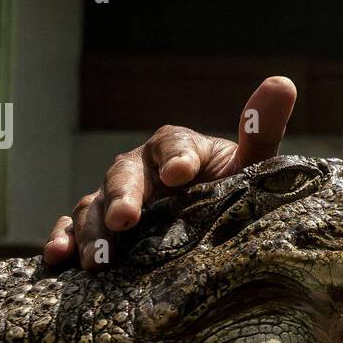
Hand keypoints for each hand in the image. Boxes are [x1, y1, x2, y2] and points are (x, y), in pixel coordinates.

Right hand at [44, 76, 297, 268]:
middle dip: (123, 196)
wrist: (216, 236)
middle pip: (124, 174)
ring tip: (96, 260)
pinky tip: (59, 258)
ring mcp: (114, 200)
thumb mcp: (252, 170)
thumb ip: (262, 131)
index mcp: (178, 150)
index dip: (175, 155)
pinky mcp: (98, 230)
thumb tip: (283, 82)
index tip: (182, 174)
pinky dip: (62, 240)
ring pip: (94, 206)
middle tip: (125, 220)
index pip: (171, 142)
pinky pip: (72, 229)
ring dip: (91, 230)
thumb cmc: (234, 197)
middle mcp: (141, 170)